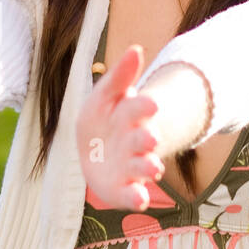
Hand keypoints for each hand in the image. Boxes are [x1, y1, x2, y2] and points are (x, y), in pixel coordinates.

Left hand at [76, 44, 164, 209]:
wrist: (95, 151)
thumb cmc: (102, 119)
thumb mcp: (104, 96)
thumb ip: (119, 77)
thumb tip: (136, 49)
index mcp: (130, 117)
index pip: (137, 109)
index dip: (143, 107)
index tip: (150, 104)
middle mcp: (135, 142)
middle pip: (142, 140)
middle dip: (146, 140)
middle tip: (151, 139)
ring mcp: (131, 166)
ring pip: (142, 167)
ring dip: (148, 167)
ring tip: (153, 168)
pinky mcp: (124, 188)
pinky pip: (133, 194)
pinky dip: (138, 197)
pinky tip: (142, 200)